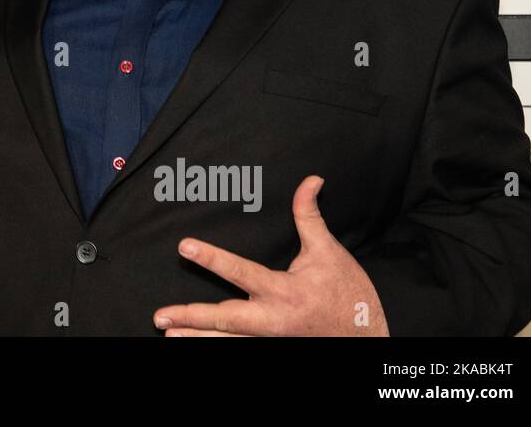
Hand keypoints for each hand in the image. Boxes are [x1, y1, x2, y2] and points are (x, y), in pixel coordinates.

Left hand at [152, 175, 388, 335]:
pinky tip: (192, 344)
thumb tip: (311, 180)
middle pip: (227, 319)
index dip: (212, 258)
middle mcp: (274, 319)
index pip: (241, 271)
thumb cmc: (348, 294)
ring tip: (168, 334)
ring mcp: (272, 340)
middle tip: (160, 315)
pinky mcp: (273, 350)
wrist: (369, 339)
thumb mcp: (330, 252)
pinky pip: (240, 350)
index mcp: (284, 290)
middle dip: (192, 317)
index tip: (184, 246)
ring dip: (197, 339)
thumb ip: (309, 216)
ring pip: (228, 341)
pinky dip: (216, 348)